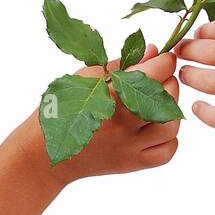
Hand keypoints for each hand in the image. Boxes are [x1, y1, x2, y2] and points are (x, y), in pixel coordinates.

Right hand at [27, 44, 181, 185]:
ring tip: (157, 103)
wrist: (42, 152)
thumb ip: (123, 63)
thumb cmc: (62, 107)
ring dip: (171, 110)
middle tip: (159, 78)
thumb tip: (153, 50)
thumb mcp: (87, 76)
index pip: (157, 71)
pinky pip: (166, 152)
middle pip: (168, 98)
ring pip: (171, 127)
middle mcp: (123, 122)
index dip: (165, 59)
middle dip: (169, 82)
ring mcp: (129, 146)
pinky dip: (169, 139)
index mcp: (111, 95)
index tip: (163, 58)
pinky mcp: (131, 163)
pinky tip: (156, 127)